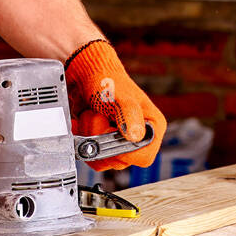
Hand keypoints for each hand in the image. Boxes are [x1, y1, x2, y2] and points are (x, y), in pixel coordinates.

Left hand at [65, 40, 165, 170]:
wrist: (86, 74)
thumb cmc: (108, 80)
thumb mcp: (121, 96)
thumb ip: (129, 115)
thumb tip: (135, 136)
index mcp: (152, 127)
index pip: (144, 157)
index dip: (125, 151)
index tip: (111, 134)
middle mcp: (138, 137)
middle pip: (121, 161)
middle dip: (103, 139)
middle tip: (99, 116)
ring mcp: (120, 142)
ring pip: (104, 161)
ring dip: (91, 136)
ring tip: (91, 115)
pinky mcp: (104, 144)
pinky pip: (92, 157)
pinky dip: (83, 139)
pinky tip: (83, 122)